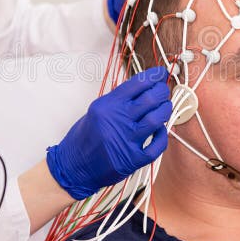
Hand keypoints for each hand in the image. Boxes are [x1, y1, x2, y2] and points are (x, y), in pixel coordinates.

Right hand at [46, 66, 171, 199]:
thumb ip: (118, 100)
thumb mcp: (96, 111)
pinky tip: (159, 130)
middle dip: (162, 91)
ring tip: (164, 108)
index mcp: (107, 106)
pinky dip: (162, 135)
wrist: (73, 168)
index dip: (154, 76)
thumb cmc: (84, 139)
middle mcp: (117, 120)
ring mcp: (126, 140)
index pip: (137, 83)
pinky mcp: (132, 159)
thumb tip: (143, 87)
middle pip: (151, 98)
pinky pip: (157, 145)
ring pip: (156, 119)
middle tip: (163, 91)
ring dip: (165, 110)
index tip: (161, 73)